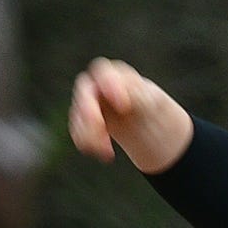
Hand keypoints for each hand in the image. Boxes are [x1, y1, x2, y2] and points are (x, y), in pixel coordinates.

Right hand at [68, 59, 193, 174]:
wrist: (147, 122)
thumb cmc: (150, 106)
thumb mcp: (149, 100)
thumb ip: (136, 95)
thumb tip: (123, 103)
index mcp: (114, 75)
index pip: (102, 72)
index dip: (109, 86)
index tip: (123, 107)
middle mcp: (96, 86)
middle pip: (84, 95)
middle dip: (91, 115)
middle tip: (104, 131)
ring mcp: (87, 103)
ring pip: (78, 116)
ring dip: (90, 136)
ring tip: (109, 152)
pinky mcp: (84, 121)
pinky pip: (78, 131)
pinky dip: (88, 144)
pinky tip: (106, 154)